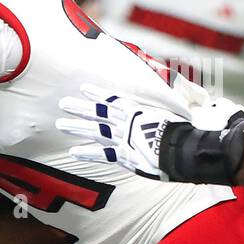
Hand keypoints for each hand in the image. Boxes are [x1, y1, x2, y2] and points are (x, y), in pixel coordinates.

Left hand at [57, 85, 191, 179]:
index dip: (98, 94)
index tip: (84, 88)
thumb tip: (161, 104)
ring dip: (77, 127)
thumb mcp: (171, 113)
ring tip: (60, 124)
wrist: (183, 149)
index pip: (113, 100)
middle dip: (80, 108)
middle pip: (99, 113)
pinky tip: (74, 151)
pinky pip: (103, 153)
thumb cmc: (182, 131)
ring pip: (96, 130)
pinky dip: (88, 152)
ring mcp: (123, 138)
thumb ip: (158, 110)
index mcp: (138, 110)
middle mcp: (127, 122)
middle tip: (63, 104)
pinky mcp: (125, 155)